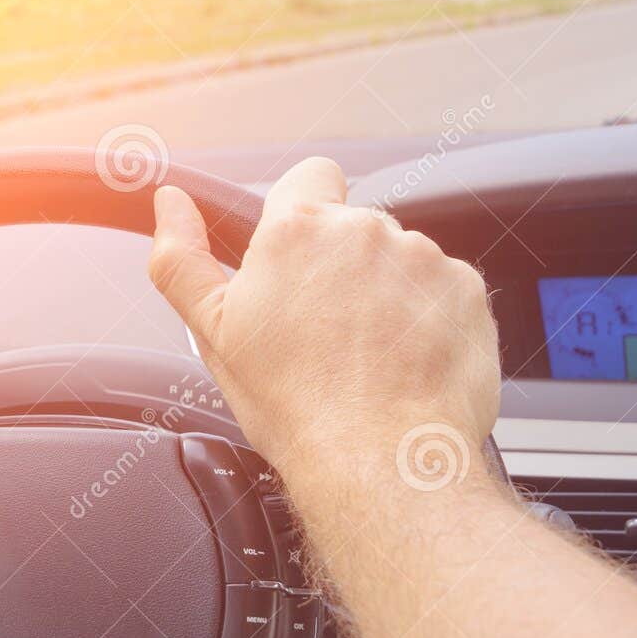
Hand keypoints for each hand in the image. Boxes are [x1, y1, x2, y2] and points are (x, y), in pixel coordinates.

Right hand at [148, 157, 499, 497]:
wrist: (379, 461)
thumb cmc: (296, 406)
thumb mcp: (212, 332)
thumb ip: (181, 257)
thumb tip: (170, 205)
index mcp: (297, 230)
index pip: (307, 176)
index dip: (300, 214)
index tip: (297, 261)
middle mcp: (364, 230)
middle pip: (353, 224)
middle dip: (340, 264)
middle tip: (324, 329)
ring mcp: (422, 258)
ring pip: (399, 258)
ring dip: (386, 290)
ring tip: (368, 353)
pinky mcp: (466, 291)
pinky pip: (442, 288)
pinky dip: (427, 316)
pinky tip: (405, 359)